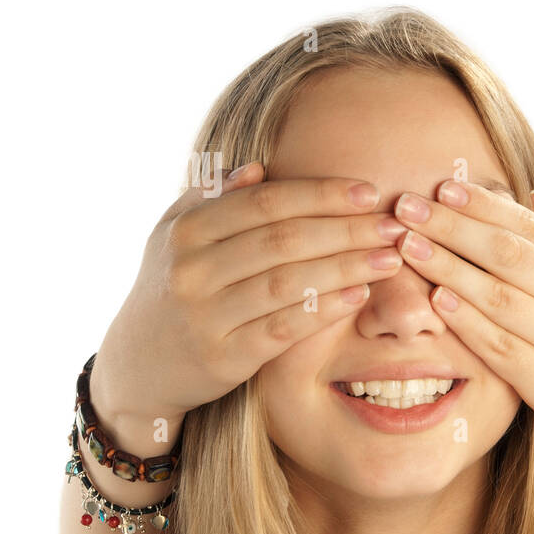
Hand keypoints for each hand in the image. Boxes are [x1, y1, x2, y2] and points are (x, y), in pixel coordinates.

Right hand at [92, 163, 407, 420]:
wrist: (138, 366)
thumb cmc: (172, 290)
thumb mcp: (177, 238)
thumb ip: (215, 200)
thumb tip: (260, 167)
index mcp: (186, 230)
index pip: (267, 203)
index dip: (322, 194)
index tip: (370, 192)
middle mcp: (192, 269)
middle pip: (284, 240)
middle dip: (348, 229)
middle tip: (395, 225)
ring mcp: (206, 315)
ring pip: (288, 282)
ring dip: (347, 267)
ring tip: (390, 258)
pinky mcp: (223, 357)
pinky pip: (283, 327)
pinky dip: (325, 310)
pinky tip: (360, 296)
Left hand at [390, 179, 533, 478]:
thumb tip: (530, 196)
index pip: (527, 225)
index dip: (481, 203)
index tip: (439, 185)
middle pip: (507, 252)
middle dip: (452, 225)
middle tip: (406, 205)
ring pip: (499, 294)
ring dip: (449, 267)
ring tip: (407, 246)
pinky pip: (501, 345)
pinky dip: (467, 321)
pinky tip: (436, 301)